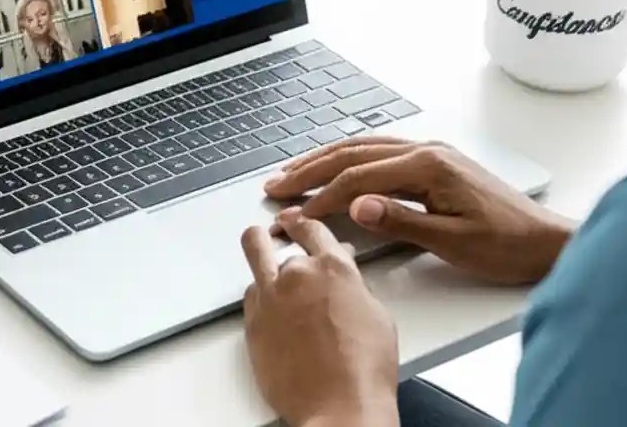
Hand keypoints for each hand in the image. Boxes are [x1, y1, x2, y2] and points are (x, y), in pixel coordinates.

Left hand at [242, 211, 399, 426]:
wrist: (339, 407)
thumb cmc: (364, 369)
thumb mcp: (376, 315)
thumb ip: (353, 288)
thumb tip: (345, 284)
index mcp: (333, 268)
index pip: (311, 228)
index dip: (302, 222)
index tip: (296, 220)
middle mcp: (297, 276)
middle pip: (271, 239)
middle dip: (274, 236)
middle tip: (273, 234)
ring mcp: (270, 298)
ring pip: (255, 262)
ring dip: (261, 262)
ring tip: (264, 262)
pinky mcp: (252, 324)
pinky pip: (250, 299)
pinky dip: (259, 297)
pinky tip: (269, 307)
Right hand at [265, 137, 574, 285]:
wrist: (546, 242)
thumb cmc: (506, 246)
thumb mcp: (453, 242)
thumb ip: (402, 222)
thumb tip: (357, 206)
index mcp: (429, 166)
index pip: (358, 179)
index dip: (321, 199)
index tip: (293, 215)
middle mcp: (426, 151)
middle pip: (353, 155)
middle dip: (310, 170)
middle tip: (275, 186)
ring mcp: (430, 153)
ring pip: (363, 148)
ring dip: (324, 160)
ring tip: (292, 173)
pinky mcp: (434, 162)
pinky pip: (379, 152)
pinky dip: (348, 158)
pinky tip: (334, 165)